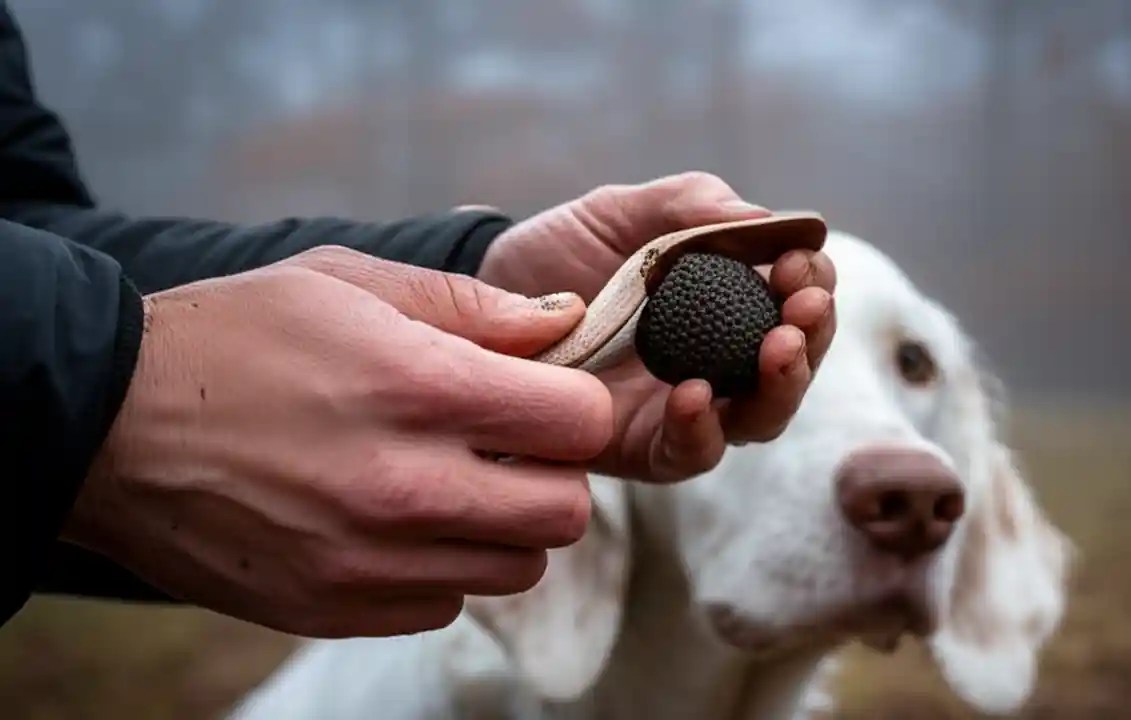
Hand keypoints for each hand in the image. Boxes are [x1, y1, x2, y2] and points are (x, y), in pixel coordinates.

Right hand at [66, 247, 612, 637]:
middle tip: (509, 449)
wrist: (107, 426)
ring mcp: (369, 561)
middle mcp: (404, 487)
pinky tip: (399, 525)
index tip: (545, 397)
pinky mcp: (334, 608)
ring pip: (516, 570)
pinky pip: (444, 605)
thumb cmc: (234, 337)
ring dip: (503, 528)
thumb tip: (563, 323)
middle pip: (565, 513)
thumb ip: (470, 305)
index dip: (574, 405)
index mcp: (417, 388)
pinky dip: (442, 569)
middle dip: (554, 477)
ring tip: (451, 484)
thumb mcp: (347, 282)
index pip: (579, 422)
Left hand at [478, 172, 836, 482]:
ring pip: (758, 418)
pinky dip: (700, 427)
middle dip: (813, 336)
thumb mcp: (626, 212)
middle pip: (791, 367)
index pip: (794, 302)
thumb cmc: (562, 249)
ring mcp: (681, 410)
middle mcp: (717, 362)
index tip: (801, 262)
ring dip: (781, 385)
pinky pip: (688, 454)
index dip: (812, 282)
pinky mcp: (640, 448)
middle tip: (806, 306)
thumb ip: (691, 204)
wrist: (485, 291)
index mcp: (727, 304)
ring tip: (778, 347)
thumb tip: (769, 220)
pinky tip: (693, 392)